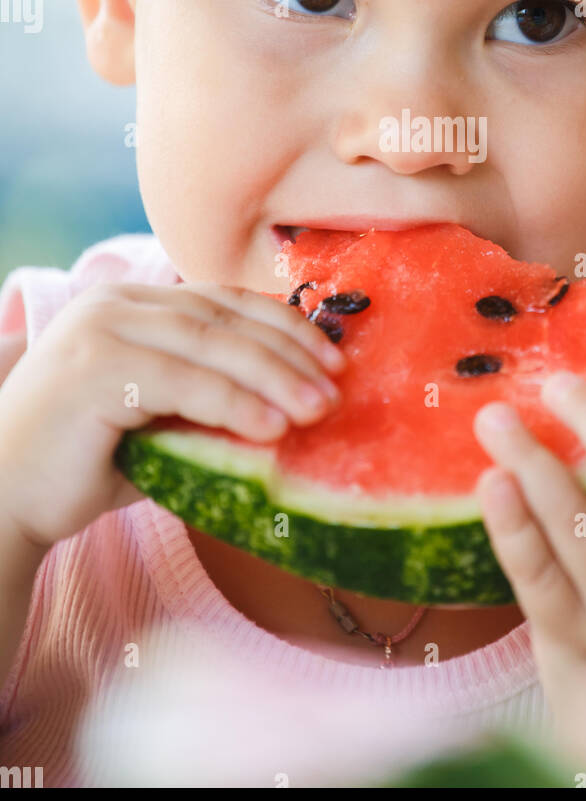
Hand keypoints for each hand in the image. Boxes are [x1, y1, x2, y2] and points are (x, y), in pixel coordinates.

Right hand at [0, 282, 344, 550]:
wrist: (4, 497)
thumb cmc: (86, 463)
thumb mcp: (160, 420)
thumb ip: (212, 400)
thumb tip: (300, 405)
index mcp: (132, 304)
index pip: (224, 303)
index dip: (284, 325)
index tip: (333, 356)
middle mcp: (115, 304)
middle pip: (224, 319)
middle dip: (289, 351)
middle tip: (338, 386)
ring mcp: (101, 330)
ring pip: (210, 346)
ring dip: (274, 377)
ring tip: (318, 409)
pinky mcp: (92, 369)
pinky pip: (182, 383)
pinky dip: (233, 404)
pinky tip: (272, 426)